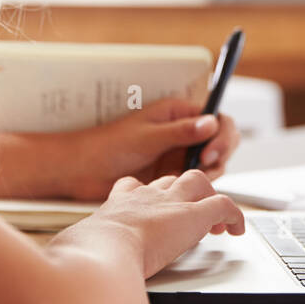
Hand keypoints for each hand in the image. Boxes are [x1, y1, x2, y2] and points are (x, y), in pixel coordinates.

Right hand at [66, 170, 246, 278]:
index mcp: (117, 206)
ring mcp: (170, 202)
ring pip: (199, 181)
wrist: (100, 251)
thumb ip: (73, 257)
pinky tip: (237, 230)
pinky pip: (223, 205)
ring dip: (209, 197)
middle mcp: (145, 197)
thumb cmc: (84, 257)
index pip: (132, 187)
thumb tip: (61, 275)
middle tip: (188, 213)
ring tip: (215, 221)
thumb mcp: (75, 253)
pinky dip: (235, 215)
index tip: (147, 209)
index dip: (144, 196)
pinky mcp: (194, 214)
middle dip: (181, 192)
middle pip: (169, 179)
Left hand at [67, 98, 241, 200]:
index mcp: (177, 114)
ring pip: (213, 162)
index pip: (216, 117)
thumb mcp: (146, 137)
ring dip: (210, 172)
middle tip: (207, 166)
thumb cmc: (107, 146)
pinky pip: (197, 180)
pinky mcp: (173, 174)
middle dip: (220, 153)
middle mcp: (182, 132)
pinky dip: (198, 187)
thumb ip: (180, 131)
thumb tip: (209, 123)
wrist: (84, 171)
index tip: (210, 152)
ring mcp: (179, 154)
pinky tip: (184, 190)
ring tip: (190, 179)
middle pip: (220, 139)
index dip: (220, 134)